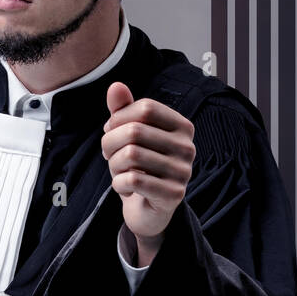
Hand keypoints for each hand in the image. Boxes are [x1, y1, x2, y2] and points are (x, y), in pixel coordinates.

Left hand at [102, 81, 195, 244]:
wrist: (150, 209)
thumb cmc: (140, 166)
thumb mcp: (130, 136)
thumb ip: (123, 110)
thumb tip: (115, 86)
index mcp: (182, 126)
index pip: (146, 108)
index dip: (120, 117)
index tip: (111, 130)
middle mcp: (187, 147)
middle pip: (135, 131)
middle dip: (110, 143)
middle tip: (109, 155)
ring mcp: (183, 172)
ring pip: (131, 156)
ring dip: (113, 165)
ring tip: (117, 171)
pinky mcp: (173, 195)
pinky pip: (132, 180)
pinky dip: (118, 183)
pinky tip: (124, 187)